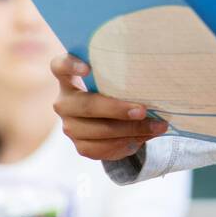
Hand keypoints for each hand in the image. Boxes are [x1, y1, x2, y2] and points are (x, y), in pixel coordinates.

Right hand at [51, 54, 168, 160]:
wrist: (115, 118)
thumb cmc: (118, 90)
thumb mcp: (120, 79)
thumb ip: (127, 77)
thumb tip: (156, 81)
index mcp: (71, 78)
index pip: (59, 67)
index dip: (70, 66)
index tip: (88, 69)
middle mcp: (65, 102)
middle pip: (86, 105)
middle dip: (117, 109)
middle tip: (143, 111)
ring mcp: (70, 126)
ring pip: (96, 131)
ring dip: (129, 130)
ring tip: (156, 126)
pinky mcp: (80, 145)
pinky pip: (99, 149)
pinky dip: (123, 145)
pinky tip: (141, 140)